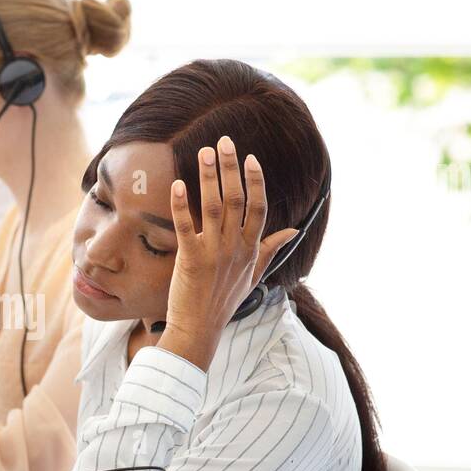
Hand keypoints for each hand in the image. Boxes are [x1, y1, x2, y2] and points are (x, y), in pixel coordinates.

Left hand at [161, 136, 298, 370]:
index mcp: (251, 249)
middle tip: (224, 141)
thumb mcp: (254, 275)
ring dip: (209, 177)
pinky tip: (177, 185)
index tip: (250, 158)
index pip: (259, 207)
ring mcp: (214, 254)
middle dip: (231, 168)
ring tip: (204, 152)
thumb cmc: (224, 301)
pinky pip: (186, 227)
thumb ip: (271, 249)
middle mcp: (235, 248)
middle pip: (238, 199)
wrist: (200, 329)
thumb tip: (293, 230)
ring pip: (214, 207)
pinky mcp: (190, 260)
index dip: (256, 180)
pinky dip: (181, 205)